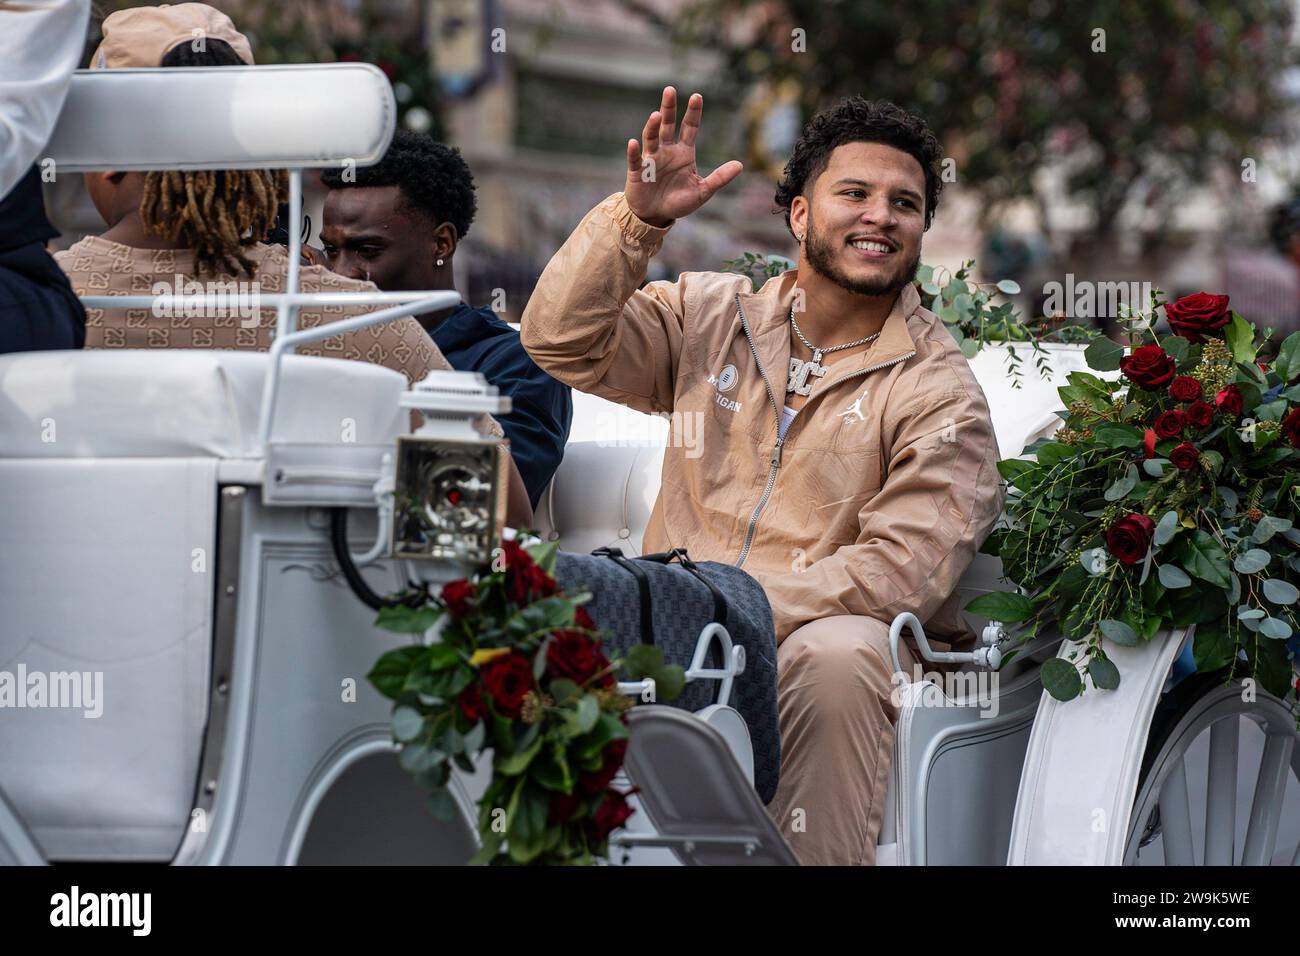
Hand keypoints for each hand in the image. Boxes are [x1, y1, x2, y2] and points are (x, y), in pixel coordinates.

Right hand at [624, 86, 742, 227]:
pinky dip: (634, 152)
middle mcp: (667, 151)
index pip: (689, 128)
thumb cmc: (678, 202)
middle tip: (670, 90)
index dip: (693, 112)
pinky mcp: (637, 172)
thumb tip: (740, 165)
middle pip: (667, 125)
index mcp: (684, 153)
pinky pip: (636, 159)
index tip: (697, 96)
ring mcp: (651, 159)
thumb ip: (719, 178)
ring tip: (656, 116)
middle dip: (668, 108)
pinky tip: (633, 143)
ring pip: (651, 138)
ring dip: (652, 127)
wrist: (656, 216)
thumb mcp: (702, 191)